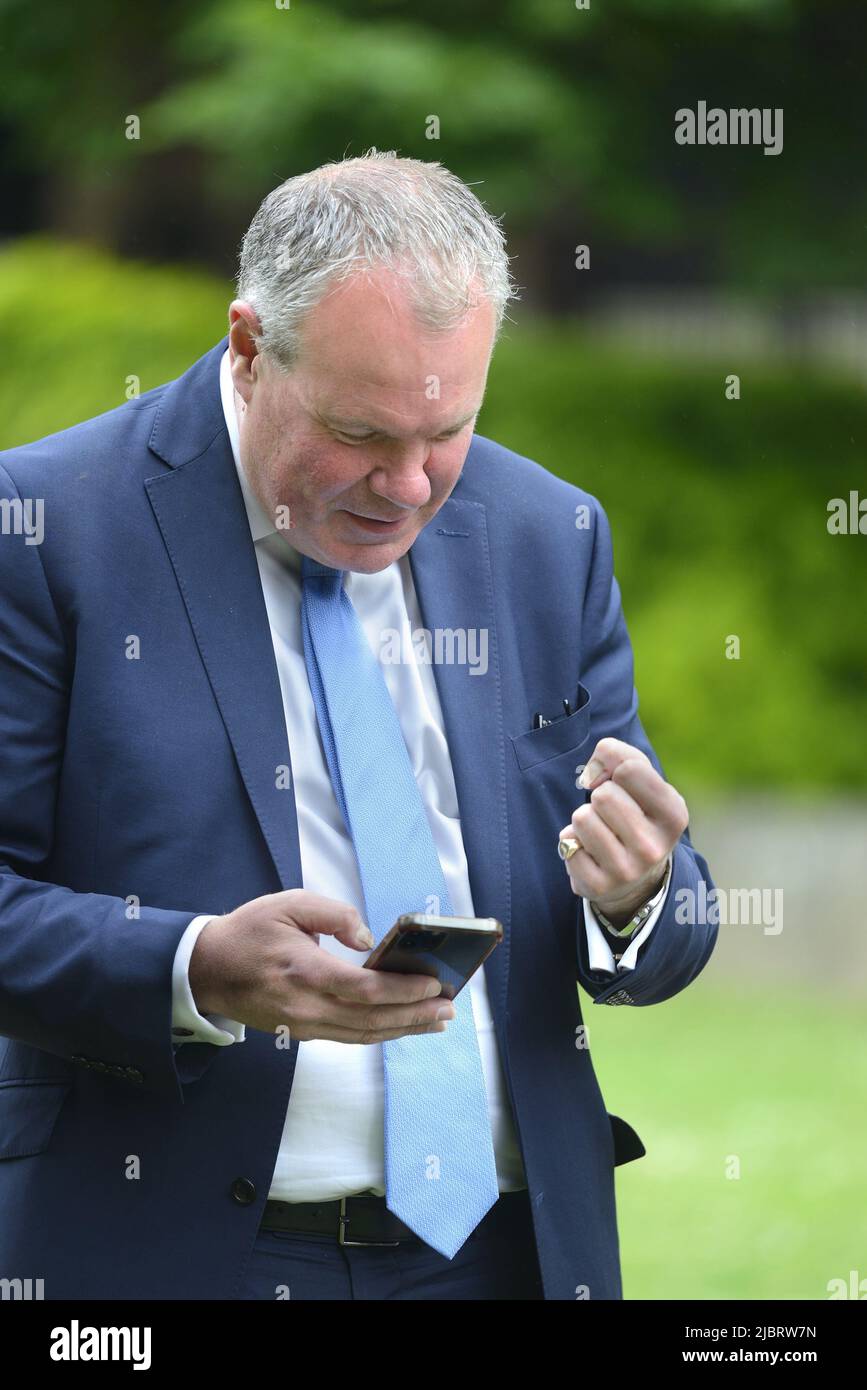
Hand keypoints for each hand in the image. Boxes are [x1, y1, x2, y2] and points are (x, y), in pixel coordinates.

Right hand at [188, 889, 453, 1042]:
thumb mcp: (288, 903)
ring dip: (404, 1029)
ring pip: (363, 1034)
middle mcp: (306, 1006)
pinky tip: (402, 1025)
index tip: (434, 985)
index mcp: (304, 971)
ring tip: (438, 1021)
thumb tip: (369, 939)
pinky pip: (349, 1037)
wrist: (206, 970)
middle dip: (415, 1015)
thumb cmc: (248, 932)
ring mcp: (303, 1025)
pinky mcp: (302, 1032)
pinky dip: (380, 1032)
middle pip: (371, 1019)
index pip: (363, 989)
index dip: (402, 990)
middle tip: (450, 1008)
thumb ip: (333, 915)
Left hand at [558, 737, 687, 926]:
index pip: (630, 769)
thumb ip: (622, 757)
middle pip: (603, 795)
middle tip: (611, 815)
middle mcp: (654, 847)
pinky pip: (567, 843)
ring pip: (582, 818)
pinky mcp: (597, 887)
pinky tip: (590, 853)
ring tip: (600, 832)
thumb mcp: (643, 781)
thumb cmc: (636, 814)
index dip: (614, 768)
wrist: (637, 878)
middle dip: (599, 798)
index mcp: (674, 815)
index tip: (618, 782)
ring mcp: (626, 871)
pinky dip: (572, 842)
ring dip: (583, 819)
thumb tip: (593, 770)